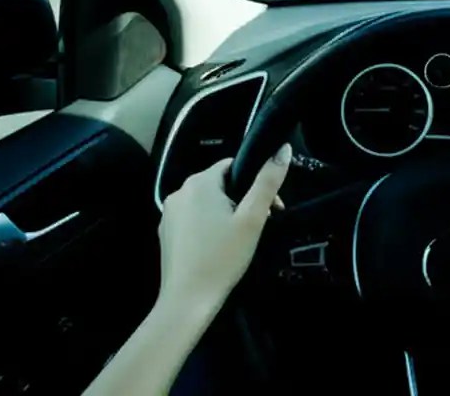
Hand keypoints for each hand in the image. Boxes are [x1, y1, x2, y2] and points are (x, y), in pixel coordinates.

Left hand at [157, 145, 290, 312]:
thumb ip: (267, 182)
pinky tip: (218, 249)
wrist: (188, 300)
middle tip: (259, 226)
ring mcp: (169, 213)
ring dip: (226, 213)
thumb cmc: (223, 257)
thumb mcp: (252, 219)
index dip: (255, 182)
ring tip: (240, 240)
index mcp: (200, 183)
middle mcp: (179, 191)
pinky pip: (193, 219)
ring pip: (207, 203)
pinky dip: (209, 226)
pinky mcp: (166, 233)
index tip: (270, 208)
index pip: (233, 165)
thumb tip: (283, 149)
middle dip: (243, 200)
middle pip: (220, 185)